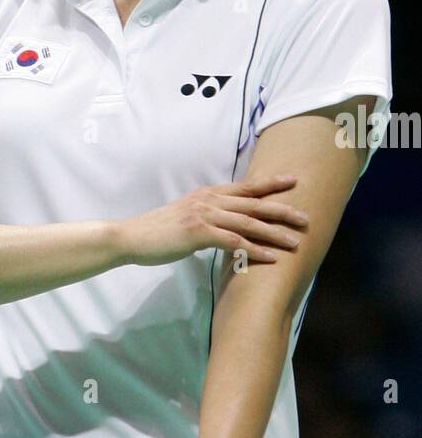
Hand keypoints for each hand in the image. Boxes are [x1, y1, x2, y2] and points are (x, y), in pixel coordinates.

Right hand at [119, 174, 307, 266]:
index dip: (270, 184)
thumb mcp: (185, 215)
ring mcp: (204, 215)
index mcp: (207, 194)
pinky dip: (254, 249)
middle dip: (282, 211)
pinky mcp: (198, 233)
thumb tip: (223, 225)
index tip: (293, 181)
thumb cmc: (157, 231)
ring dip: (274, 233)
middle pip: (254, 204)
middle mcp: (209, 200)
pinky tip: (270, 256)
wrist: (131, 237)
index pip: (245, 187)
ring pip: (248, 223)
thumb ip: (206, 215)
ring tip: (295, 242)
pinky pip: (234, 242)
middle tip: (305, 218)